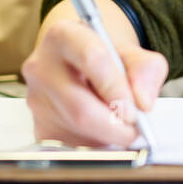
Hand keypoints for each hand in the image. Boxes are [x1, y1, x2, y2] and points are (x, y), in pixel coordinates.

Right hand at [22, 17, 168, 146]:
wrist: (80, 64)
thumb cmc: (106, 57)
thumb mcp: (132, 52)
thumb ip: (146, 69)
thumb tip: (143, 103)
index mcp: (63, 36)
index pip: (92, 59)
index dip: (116, 88)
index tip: (134, 110)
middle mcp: (42, 67)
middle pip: (79, 107)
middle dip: (115, 126)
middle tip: (135, 129)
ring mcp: (36, 100)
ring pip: (77, 131)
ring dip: (107, 136)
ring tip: (118, 122)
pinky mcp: (39, 128)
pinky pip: (72, 147)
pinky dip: (96, 145)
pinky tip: (102, 131)